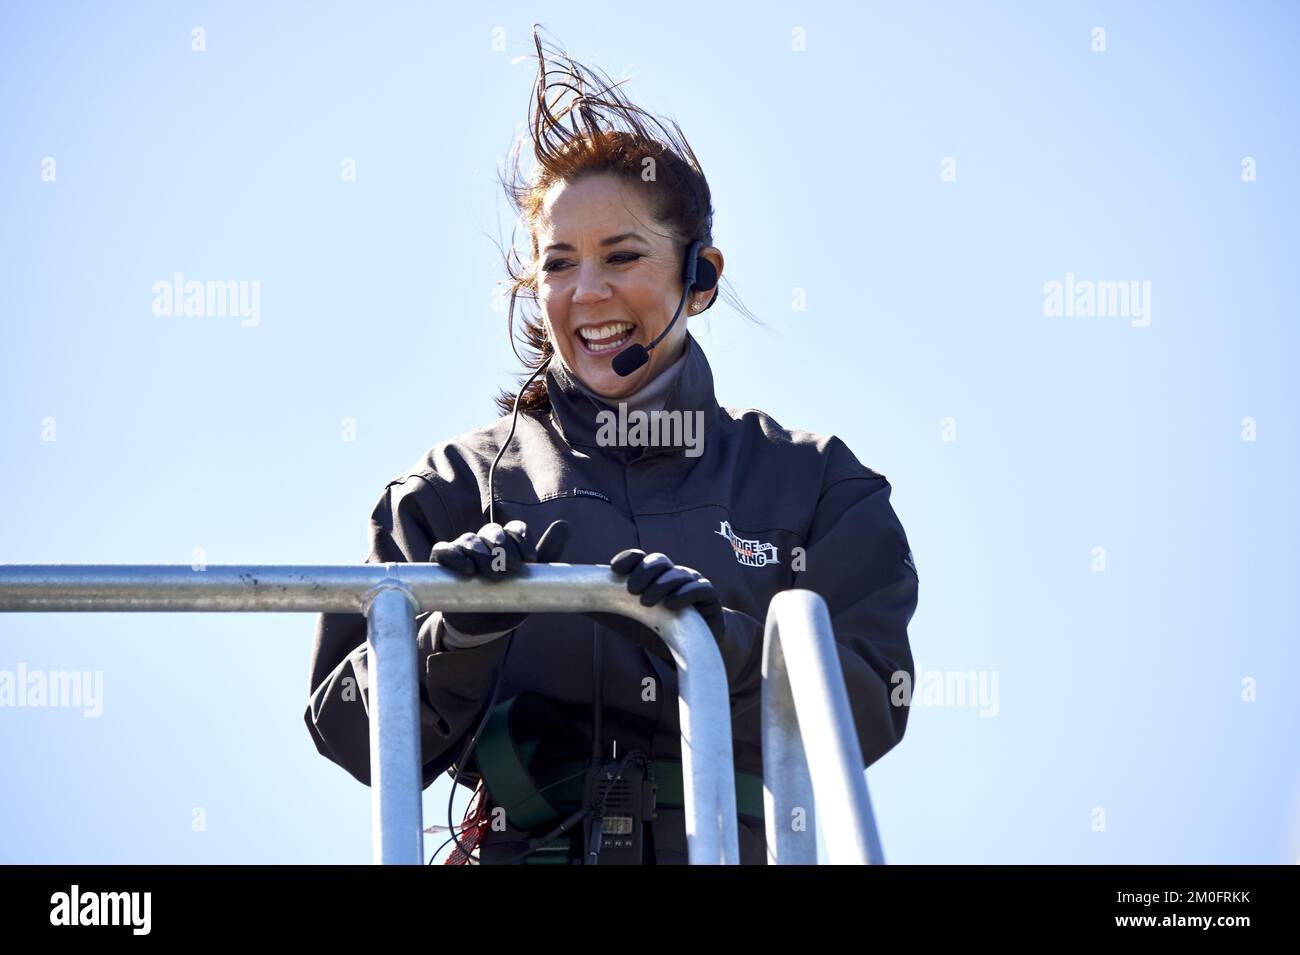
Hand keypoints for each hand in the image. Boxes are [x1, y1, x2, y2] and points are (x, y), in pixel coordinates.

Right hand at [429, 519, 568, 635]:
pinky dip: (454, 556)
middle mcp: (483, 541)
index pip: (515, 528)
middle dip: (504, 548)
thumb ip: (547, 554)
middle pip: (492, 531)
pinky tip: (467, 569)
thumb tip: (564, 524)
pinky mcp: (442, 564)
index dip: (523, 539)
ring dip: (482, 553)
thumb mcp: (531, 580)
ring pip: (469, 540)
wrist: (484, 626)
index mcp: (507, 542)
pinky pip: (443, 550)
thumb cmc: (509, 598)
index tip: (531, 559)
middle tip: (512, 569)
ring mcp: (461, 550)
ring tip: (493, 574)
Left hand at [607, 549, 725, 640]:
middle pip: (659, 561)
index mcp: (650, 574)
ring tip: (647, 601)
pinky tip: (672, 605)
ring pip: (678, 574)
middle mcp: (671, 574)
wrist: (692, 648)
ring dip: (661, 585)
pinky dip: (686, 594)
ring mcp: (691, 583)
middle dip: (644, 572)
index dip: (629, 558)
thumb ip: (598, 605)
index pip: (639, 558)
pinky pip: (700, 589)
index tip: (615, 568)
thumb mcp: (622, 618)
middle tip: (631, 590)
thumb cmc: (653, 628)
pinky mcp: (709, 598)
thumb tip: (565, 596)